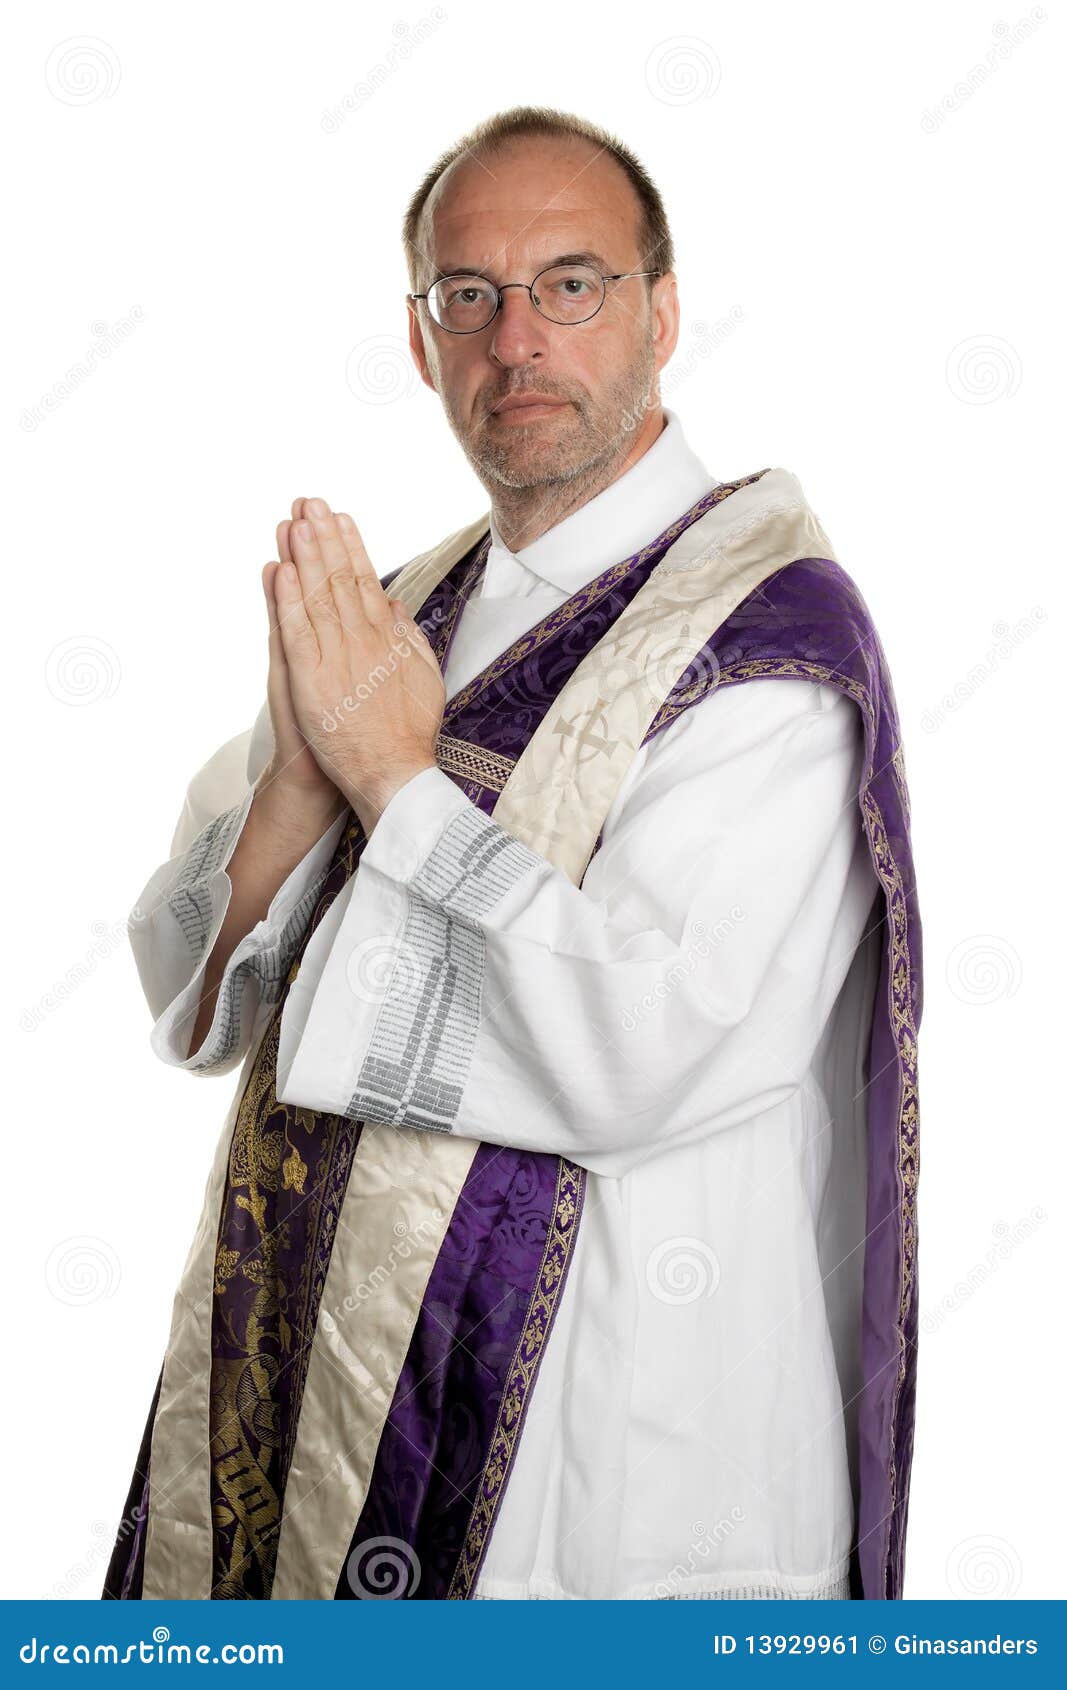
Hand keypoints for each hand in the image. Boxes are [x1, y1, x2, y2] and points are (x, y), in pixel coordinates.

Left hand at [273, 496, 444, 833]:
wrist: (393, 775)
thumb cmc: (408, 733)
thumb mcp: (423, 676)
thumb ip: (406, 637)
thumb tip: (392, 604)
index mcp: (385, 638)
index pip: (364, 580)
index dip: (349, 545)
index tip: (339, 516)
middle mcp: (360, 641)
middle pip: (338, 579)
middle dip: (323, 538)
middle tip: (309, 501)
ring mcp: (335, 659)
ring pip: (315, 597)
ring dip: (303, 557)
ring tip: (293, 520)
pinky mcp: (310, 681)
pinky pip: (295, 632)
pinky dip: (285, 599)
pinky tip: (277, 569)